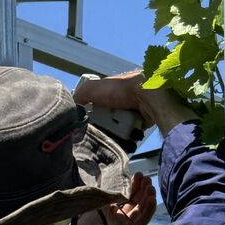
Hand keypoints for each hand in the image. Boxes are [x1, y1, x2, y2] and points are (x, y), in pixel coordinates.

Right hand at [75, 69, 197, 136]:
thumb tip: (72, 103)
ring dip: (115, 131)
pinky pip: (131, 132)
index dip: (92, 113)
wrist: (151, 96)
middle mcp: (125, 98)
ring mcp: (135, 109)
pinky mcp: (143, 120)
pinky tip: (124, 136)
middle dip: (103, 124)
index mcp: (113, 89)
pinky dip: (127, 135)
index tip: (88, 122)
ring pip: (119, 126)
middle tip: (99, 131)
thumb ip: (82, 93)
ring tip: (112, 134)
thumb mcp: (96, 88)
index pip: (98, 104)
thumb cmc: (124, 89)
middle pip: (107, 117)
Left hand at [99, 172, 157, 224]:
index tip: (138, 175)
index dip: (132, 185)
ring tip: (151, 187)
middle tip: (147, 179)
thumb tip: (118, 178)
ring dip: (147, 198)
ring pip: (140, 210)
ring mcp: (124, 224)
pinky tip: (152, 199)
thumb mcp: (99, 198)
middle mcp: (116, 216)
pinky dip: (148, 210)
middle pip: (134, 201)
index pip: (124, 195)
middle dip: (141, 189)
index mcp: (107, 208)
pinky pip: (142, 220)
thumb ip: (110, 189)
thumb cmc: (89, 217)